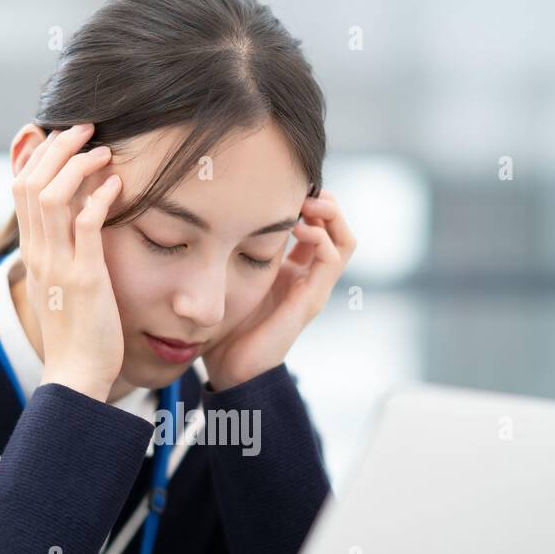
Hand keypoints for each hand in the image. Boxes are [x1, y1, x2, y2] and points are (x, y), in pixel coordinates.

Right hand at [11, 122, 125, 400]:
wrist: (74, 375)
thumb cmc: (76, 332)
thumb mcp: (61, 285)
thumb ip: (62, 252)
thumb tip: (76, 221)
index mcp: (32, 252)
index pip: (21, 187)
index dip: (38, 155)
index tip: (63, 137)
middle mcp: (38, 253)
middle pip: (31, 181)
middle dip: (57, 147)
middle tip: (84, 128)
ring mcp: (58, 264)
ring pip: (53, 195)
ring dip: (78, 165)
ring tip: (103, 151)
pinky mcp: (84, 278)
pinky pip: (86, 225)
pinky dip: (100, 198)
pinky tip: (118, 185)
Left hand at [202, 188, 355, 391]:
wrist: (230, 370)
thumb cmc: (223, 325)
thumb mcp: (226, 278)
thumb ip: (228, 251)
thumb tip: (211, 215)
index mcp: (291, 270)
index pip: (315, 225)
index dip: (307, 200)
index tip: (284, 183)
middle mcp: (308, 277)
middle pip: (336, 227)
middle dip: (326, 201)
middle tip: (303, 187)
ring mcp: (313, 288)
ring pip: (343, 239)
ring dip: (330, 213)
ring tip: (308, 201)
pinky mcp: (311, 300)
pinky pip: (332, 259)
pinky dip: (321, 236)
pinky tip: (298, 226)